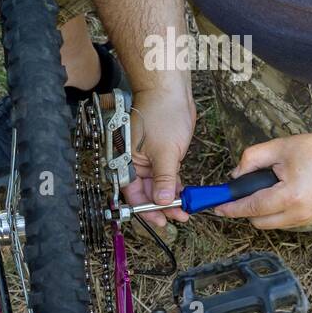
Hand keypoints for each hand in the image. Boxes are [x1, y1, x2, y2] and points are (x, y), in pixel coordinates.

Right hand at [122, 84, 195, 228]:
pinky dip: (174, 186)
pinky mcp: (163, 154)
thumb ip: (163, 178)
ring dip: (170, 198)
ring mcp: (149, 158)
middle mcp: (135, 162)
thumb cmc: (161, 114)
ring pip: (158, 185)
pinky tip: (183, 195)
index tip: (160, 221)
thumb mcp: (164, 152)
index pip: (133, 193)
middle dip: (162, 206)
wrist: (170, 91)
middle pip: (146, 192)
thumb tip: (161, 201)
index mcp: (126, 161)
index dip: (146, 209)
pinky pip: (166, 176)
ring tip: (184, 209)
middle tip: (178, 217)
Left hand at [214, 132, 311, 229]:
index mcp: (289, 196)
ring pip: (270, 224)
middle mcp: (298, 214)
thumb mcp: (279, 147)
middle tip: (244, 189)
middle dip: (246, 209)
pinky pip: (283, 221)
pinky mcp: (311, 219)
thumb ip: (252, 159)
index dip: (231, 208)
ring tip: (267, 187)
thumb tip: (235, 176)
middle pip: (258, 221)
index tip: (217, 207)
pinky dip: (275, 211)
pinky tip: (279, 192)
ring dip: (261, 211)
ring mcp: (306, 220)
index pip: (251, 208)